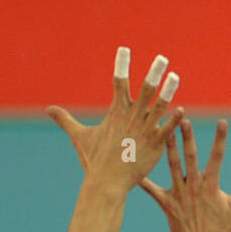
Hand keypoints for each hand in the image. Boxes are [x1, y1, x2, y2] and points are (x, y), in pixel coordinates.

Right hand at [47, 47, 183, 192]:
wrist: (107, 183)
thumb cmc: (94, 161)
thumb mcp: (79, 137)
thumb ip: (66, 120)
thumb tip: (48, 110)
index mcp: (116, 112)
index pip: (118, 82)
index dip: (122, 64)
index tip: (124, 48)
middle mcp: (132, 118)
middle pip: (145, 90)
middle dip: (154, 73)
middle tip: (162, 58)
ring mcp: (145, 131)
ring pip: (160, 106)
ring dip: (168, 90)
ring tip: (175, 76)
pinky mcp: (155, 145)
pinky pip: (168, 130)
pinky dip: (175, 120)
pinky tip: (182, 110)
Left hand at [140, 118, 230, 231]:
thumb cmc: (222, 230)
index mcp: (211, 184)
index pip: (218, 157)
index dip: (220, 139)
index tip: (222, 122)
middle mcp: (195, 186)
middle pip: (191, 156)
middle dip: (188, 137)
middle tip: (184, 119)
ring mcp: (180, 194)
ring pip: (172, 165)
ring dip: (168, 147)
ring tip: (163, 130)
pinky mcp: (167, 204)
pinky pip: (153, 190)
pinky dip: (144, 181)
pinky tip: (134, 169)